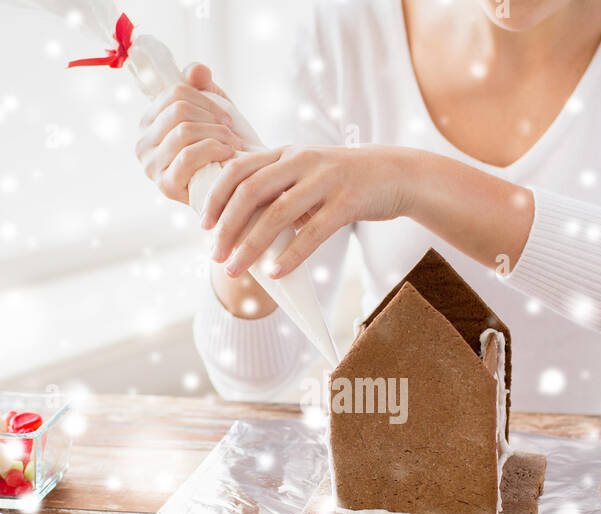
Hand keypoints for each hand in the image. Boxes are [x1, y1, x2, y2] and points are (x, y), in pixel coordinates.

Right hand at [134, 64, 245, 203]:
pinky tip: (228, 153)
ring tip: (233, 144)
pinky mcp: (165, 185)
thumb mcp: (214, 111)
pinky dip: (212, 150)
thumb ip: (203, 86)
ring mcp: (151, 166)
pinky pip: (187, 157)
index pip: (174, 93)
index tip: (226, 117)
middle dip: (213, 119)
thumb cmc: (224, 147)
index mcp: (149, 122)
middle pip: (179, 110)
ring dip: (217, 134)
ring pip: (183, 131)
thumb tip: (196, 70)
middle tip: (232, 132)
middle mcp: (143, 144)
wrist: (239, 188)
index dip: (205, 100)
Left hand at [201, 145, 415, 278]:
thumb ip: (278, 187)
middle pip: (251, 191)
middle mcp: (302, 161)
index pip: (240, 168)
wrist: (396, 174)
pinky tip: (275, 274)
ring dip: (251, 246)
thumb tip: (239, 219)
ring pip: (277, 214)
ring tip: (235, 269)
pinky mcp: (348, 202)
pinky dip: (290, 255)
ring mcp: (326, 180)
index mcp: (287, 153)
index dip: (217, 196)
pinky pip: (313, 233)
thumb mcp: (308, 173)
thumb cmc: (344, 180)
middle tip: (215, 254)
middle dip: (227, 225)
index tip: (205, 224)